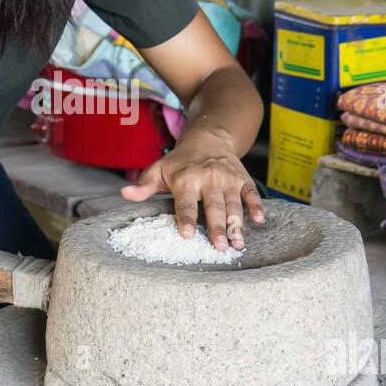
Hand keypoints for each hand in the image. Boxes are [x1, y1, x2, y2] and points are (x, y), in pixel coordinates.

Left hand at [120, 126, 264, 250]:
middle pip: (213, 206)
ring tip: (238, 244)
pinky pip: (251, 193)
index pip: (185, 202)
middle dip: (217, 227)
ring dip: (237, 224)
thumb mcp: (158, 169)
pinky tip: (260, 220)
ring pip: (234, 204)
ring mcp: (227, 179)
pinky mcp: (243, 179)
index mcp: (185, 179)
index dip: (186, 218)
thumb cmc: (180, 161)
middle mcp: (208, 178)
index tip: (187, 234)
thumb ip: (143, 186)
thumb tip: (125, 194)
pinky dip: (257, 206)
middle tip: (220, 247)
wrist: (208, 138)